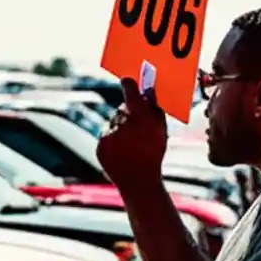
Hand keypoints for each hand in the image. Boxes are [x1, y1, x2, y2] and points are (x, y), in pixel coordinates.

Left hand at [96, 77, 167, 193]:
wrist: (138, 181)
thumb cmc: (153, 153)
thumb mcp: (160, 130)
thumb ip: (154, 109)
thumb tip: (149, 91)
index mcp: (141, 119)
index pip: (131, 92)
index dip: (129, 85)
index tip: (126, 79)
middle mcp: (123, 125)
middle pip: (122, 109)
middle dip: (128, 113)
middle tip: (137, 125)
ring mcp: (110, 136)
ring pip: (113, 122)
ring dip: (120, 127)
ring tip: (130, 144)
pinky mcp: (100, 145)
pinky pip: (105, 135)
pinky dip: (112, 139)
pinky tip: (121, 150)